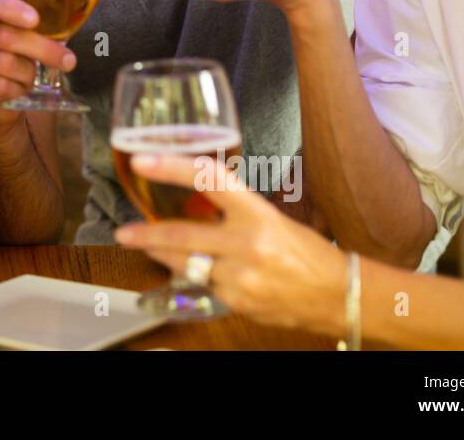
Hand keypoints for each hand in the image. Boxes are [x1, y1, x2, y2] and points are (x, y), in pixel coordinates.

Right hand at [0, 0, 76, 131]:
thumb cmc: (18, 55)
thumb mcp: (35, 32)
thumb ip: (63, 10)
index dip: (11, 8)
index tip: (35, 19)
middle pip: (8, 37)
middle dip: (44, 50)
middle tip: (69, 61)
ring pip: (6, 65)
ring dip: (29, 74)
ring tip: (31, 75)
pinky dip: (17, 90)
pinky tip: (17, 88)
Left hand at [114, 153, 346, 335]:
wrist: (339, 295)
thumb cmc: (307, 252)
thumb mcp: (271, 219)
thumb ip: (233, 211)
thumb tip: (194, 199)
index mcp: (258, 214)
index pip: (209, 179)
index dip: (172, 167)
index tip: (143, 161)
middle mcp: (248, 244)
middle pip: (183, 235)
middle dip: (147, 234)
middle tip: (123, 231)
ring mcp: (241, 277)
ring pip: (186, 264)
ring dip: (162, 256)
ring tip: (145, 246)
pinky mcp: (237, 302)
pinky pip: (203, 286)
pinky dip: (194, 276)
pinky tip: (192, 271)